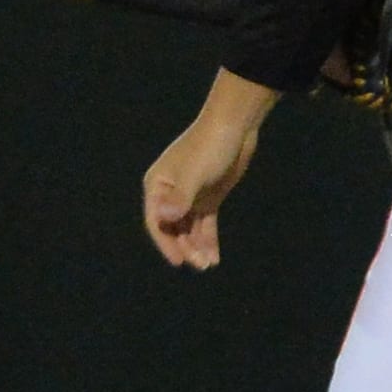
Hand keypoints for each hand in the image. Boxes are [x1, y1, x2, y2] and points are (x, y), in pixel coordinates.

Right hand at [142, 71, 277, 269]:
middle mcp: (170, 193)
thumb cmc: (210, 146)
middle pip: (173, 229)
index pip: (156, 221)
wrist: (235, 127)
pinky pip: (205, 224)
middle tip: (200, 264)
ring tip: (208, 264)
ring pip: (189, 229)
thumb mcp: (195, 173)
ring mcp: (190, 196)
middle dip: (185, 247)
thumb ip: (181, 197)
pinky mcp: (208, 198)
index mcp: (158, 186)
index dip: (165, 243)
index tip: (178, 261)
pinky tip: (214, 257)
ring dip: (197, 247)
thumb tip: (164, 217)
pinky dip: (208, 240)